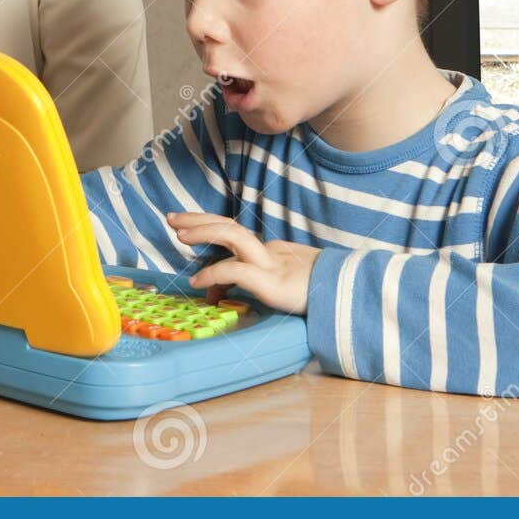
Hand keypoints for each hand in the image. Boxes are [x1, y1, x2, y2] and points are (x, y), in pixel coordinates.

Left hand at [166, 212, 319, 315]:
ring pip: (233, 236)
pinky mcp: (272, 283)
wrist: (347, 300)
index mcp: (268, 252)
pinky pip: (237, 270)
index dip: (208, 225)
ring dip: (204, 232)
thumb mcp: (274, 287)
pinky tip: (197, 281)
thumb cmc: (314, 296)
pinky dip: (214, 273)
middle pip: (228, 226)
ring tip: (179, 235)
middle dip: (198, 219)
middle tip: (171, 218)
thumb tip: (215, 289)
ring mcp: (270, 265)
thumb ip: (246, 283)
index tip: (184, 227)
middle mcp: (267, 253)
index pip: (232, 231)